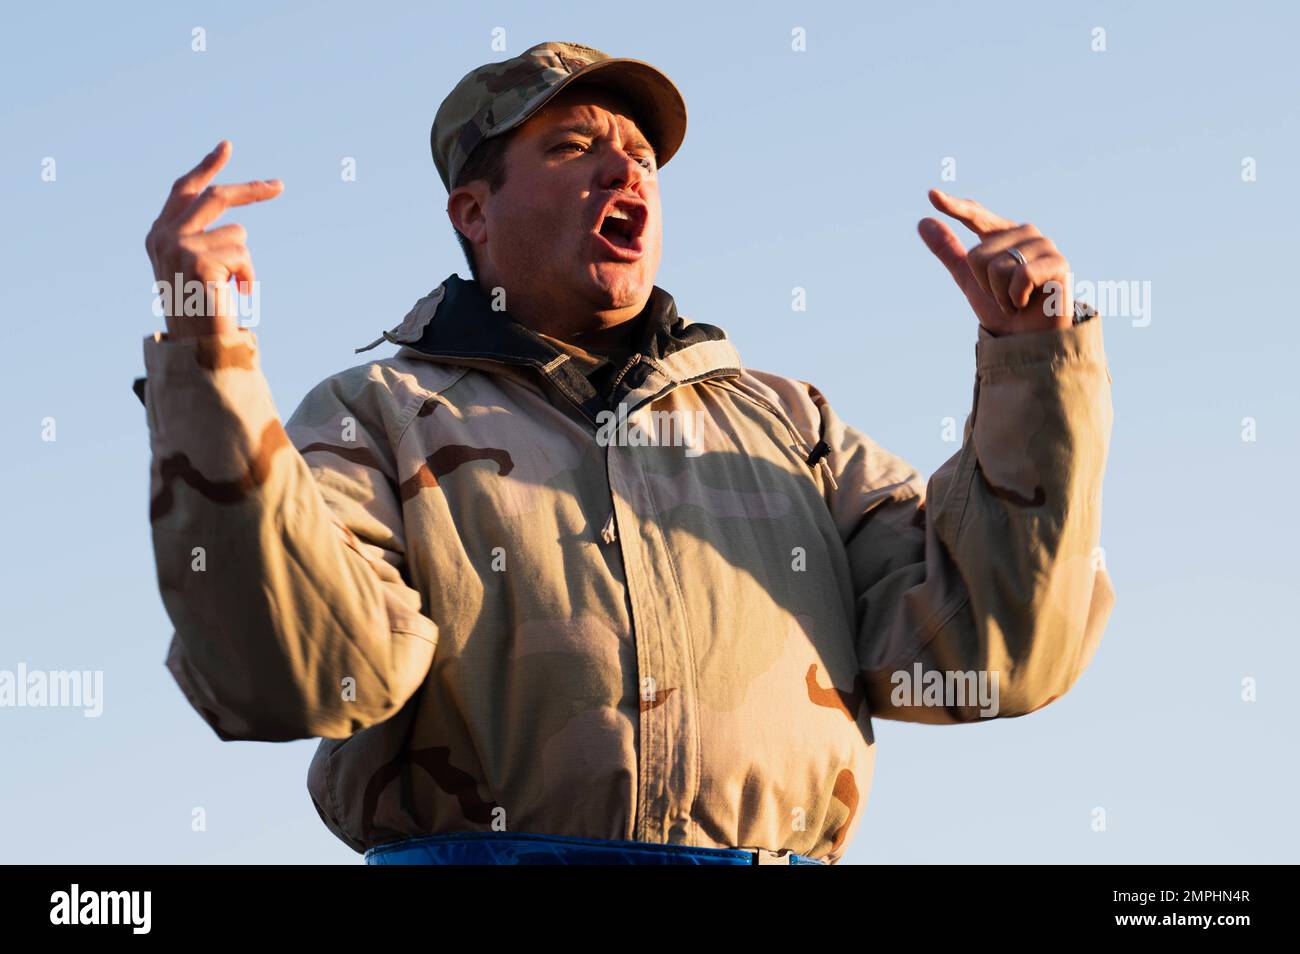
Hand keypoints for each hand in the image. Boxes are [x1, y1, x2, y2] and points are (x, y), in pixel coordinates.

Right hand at [144, 140, 282, 337]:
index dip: (206, 167)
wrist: (196, 349)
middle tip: (280, 186)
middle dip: (251, 190)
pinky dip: (248, 275)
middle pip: (214, 196)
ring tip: (232, 289)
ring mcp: (178, 246)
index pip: (184, 190)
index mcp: (158, 235)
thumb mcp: (195, 272)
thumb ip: (203, 242)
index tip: (226, 146)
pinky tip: (234, 295)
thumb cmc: (202, 314)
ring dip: (245, 262)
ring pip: (238, 233)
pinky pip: (243, 254)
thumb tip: (238, 228)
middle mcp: (162, 236)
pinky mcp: (198, 260)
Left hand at [917, 189, 1072, 336]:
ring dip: (1000, 295)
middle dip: (984, 285)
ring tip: (1016, 300)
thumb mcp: (969, 279)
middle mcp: (1024, 233)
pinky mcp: (1059, 263)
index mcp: (1003, 234)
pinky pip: (1020, 276)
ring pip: (997, 267)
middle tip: (1002, 296)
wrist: (1026, 340)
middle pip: (977, 255)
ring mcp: (1044, 245)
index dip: (955, 207)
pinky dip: (1016, 298)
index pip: (976, 216)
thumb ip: (949, 251)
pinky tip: (1028, 302)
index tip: (932, 196)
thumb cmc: (1001, 308)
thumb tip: (923, 222)